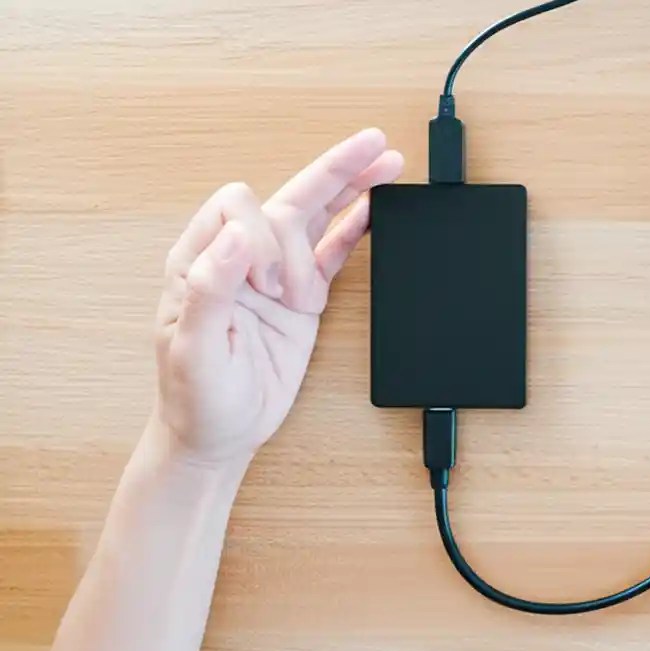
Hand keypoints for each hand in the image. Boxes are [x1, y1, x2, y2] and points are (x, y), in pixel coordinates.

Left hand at [154, 129, 403, 467]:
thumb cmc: (196, 398)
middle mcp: (239, 260)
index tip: (266, 287)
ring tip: (386, 162)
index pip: (238, 211)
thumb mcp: (193, 348)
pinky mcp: (303, 297)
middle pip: (288, 197)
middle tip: (369, 145)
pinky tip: (378, 205)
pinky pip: (334, 252)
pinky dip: (357, 227)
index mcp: (200, 261)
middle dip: (329, 172)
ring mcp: (275, 276)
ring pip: (316, 217)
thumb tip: (239, 235)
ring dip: (350, 187)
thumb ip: (210, 287)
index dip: (261, 241)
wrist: (220, 436)